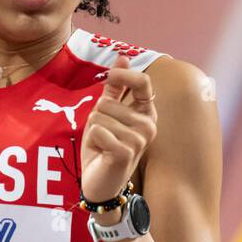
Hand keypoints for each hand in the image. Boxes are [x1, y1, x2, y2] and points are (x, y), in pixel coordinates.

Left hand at [80, 54, 157, 203]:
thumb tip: (123, 58)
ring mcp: (139, 139)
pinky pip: (98, 131)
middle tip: (104, 137)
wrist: (101, 184)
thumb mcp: (108, 115)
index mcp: (146, 113)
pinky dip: (93, 141)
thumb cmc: (104, 148)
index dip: (123, 76)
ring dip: (94, 131)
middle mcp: (148, 124)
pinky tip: (102, 153)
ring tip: (103, 146)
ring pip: (100, 116)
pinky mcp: (126, 152)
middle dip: (97, 118)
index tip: (108, 77)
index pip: (142, 82)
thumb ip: (115, 89)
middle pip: (108, 102)